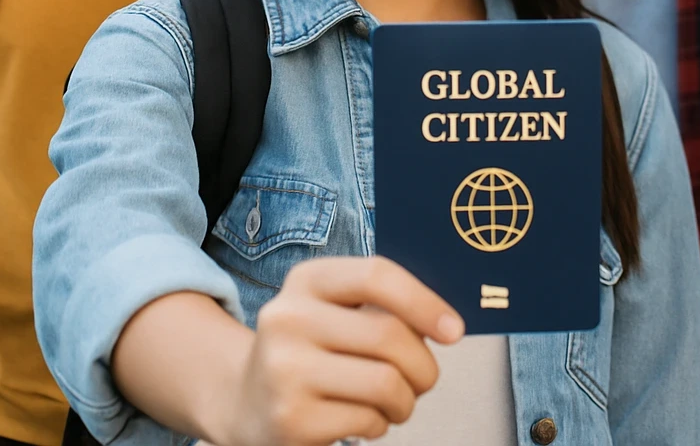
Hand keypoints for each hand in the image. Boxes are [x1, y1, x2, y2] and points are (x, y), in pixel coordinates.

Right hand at [219, 256, 464, 445]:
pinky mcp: (290, 420)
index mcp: (307, 280)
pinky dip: (379, 424)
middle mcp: (288, 318)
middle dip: (423, 365)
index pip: (376, 276)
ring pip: (386, 383)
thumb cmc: (315, 348)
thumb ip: (382, 305)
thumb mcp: (335, 309)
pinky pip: (367, 421)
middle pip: (389, 335)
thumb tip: (446, 323)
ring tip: (395, 401)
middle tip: (424, 378)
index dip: (424, 302)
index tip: (455, 330)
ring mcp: (284, 370)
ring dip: (406, 399)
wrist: (244, 401)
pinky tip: (363, 419)